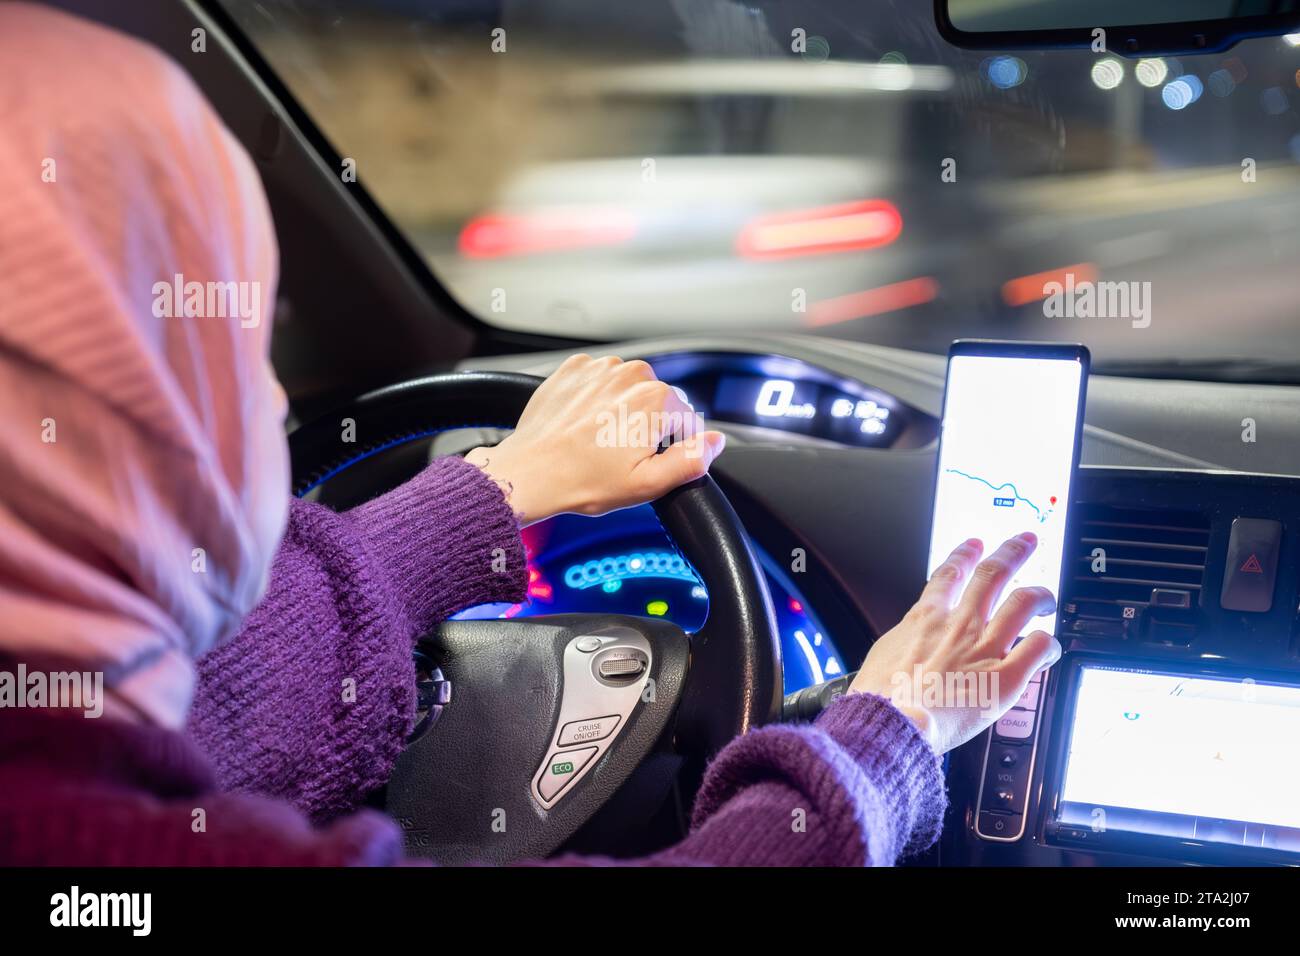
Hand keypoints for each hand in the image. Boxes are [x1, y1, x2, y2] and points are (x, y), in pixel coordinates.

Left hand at [464, 354, 725, 525]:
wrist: (529, 472)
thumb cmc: (583, 481)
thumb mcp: (647, 484)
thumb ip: (690, 461)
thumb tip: (714, 441)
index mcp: (656, 400)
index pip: (684, 418)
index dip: (670, 444)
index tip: (644, 460)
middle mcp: (631, 374)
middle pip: (657, 400)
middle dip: (646, 424)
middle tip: (619, 454)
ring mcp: (599, 368)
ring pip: (627, 388)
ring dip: (620, 408)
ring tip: (598, 439)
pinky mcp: (573, 369)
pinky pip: (598, 380)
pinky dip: (595, 398)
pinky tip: (583, 423)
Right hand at [849, 533, 1061, 754]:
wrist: (892, 721)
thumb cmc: (881, 696)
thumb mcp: (884, 654)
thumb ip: (905, 642)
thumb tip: (907, 645)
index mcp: (926, 618)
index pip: (950, 574)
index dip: (965, 555)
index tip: (976, 545)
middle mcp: (960, 624)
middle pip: (993, 574)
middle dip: (1013, 552)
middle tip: (1026, 542)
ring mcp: (985, 647)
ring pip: (1024, 602)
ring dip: (1040, 595)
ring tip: (1046, 598)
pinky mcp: (1007, 677)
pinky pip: (1040, 648)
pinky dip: (1049, 645)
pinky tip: (1049, 649)